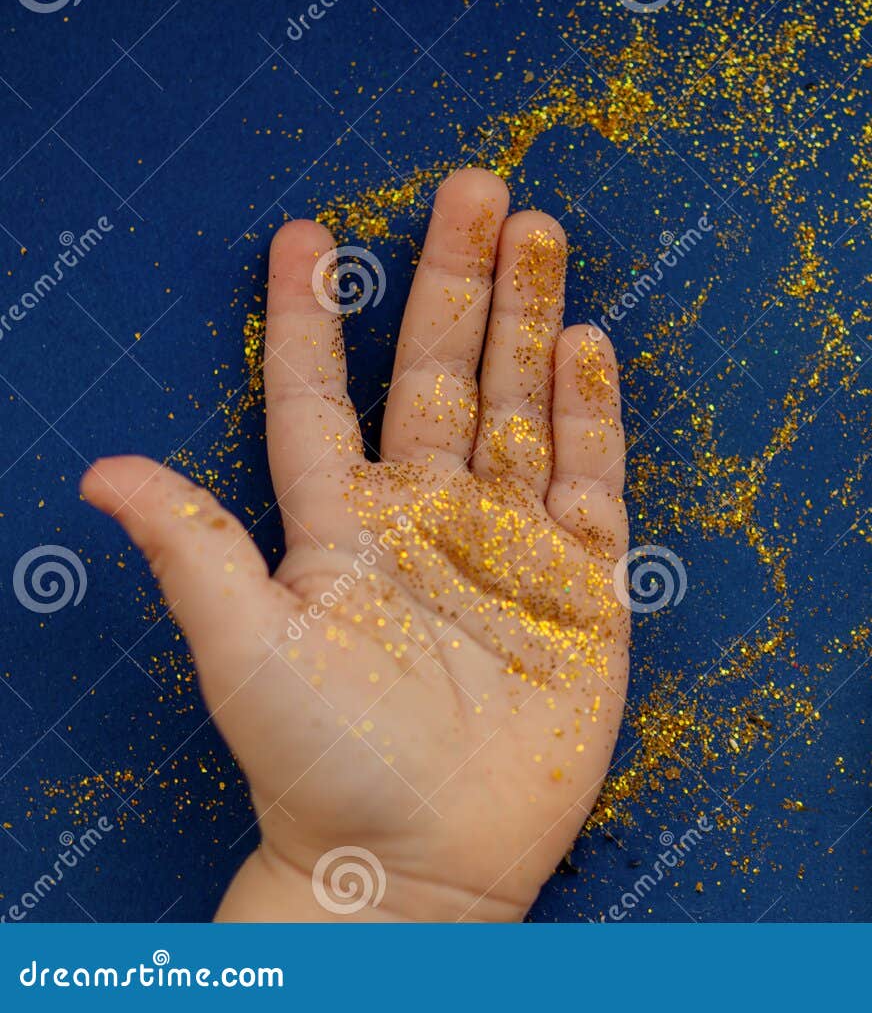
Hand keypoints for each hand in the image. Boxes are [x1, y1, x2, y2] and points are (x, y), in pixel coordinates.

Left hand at [82, 168, 628, 920]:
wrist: (425, 863)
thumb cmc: (321, 766)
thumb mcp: (247, 653)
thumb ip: (195, 551)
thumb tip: (99, 471)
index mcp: (340, 527)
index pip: (324, 401)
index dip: (314, 321)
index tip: (308, 235)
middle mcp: (428, 518)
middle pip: (443, 376)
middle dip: (454, 281)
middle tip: (472, 187)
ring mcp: (511, 544)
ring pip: (524, 407)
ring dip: (528, 317)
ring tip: (535, 231)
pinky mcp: (583, 584)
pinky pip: (593, 480)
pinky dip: (593, 412)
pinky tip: (588, 342)